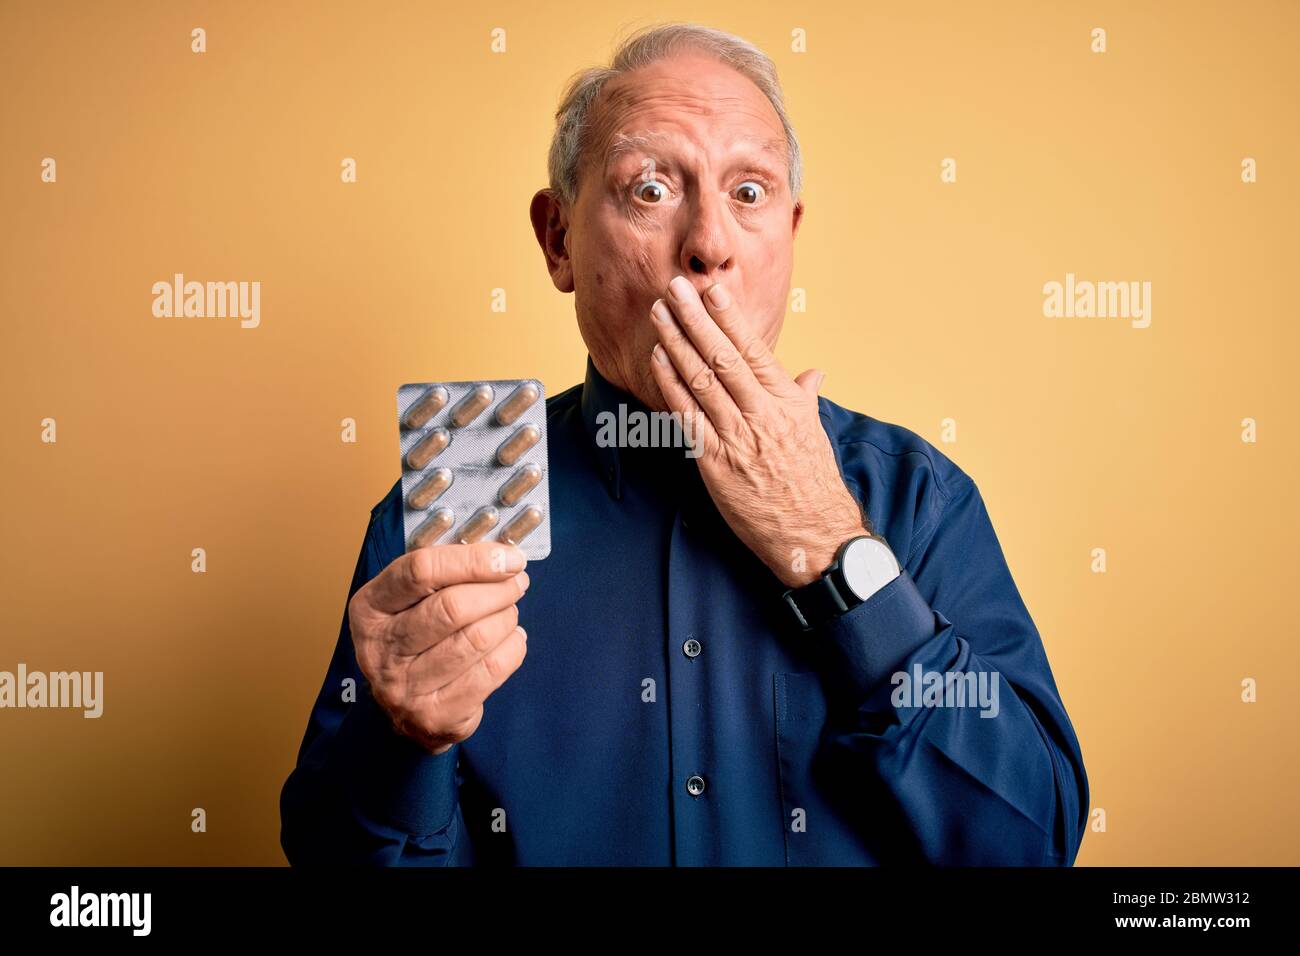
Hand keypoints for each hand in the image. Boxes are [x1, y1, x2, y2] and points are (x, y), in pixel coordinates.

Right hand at [348, 541, 530, 753]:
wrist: (401, 712)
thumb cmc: (414, 641)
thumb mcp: (409, 601)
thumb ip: (444, 573)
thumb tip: (501, 553)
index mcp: (369, 608)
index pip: (421, 570)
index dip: (473, 560)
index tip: (508, 557)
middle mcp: (380, 649)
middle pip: (453, 607)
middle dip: (497, 589)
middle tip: (517, 583)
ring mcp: (405, 687)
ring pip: (476, 638)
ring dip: (506, 617)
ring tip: (509, 610)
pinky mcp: (435, 715)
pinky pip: (491, 670)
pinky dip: (513, 647)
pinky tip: (510, 638)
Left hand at [648, 274, 867, 587]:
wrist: (813, 534)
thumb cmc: (812, 482)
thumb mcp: (813, 432)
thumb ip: (804, 397)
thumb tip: (811, 373)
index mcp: (787, 403)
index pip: (753, 350)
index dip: (729, 318)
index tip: (711, 290)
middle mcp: (762, 415)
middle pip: (722, 357)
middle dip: (695, 319)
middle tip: (673, 288)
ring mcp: (737, 439)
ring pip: (701, 381)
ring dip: (676, 344)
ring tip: (659, 314)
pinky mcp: (715, 464)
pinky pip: (688, 418)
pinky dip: (671, 387)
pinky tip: (658, 362)